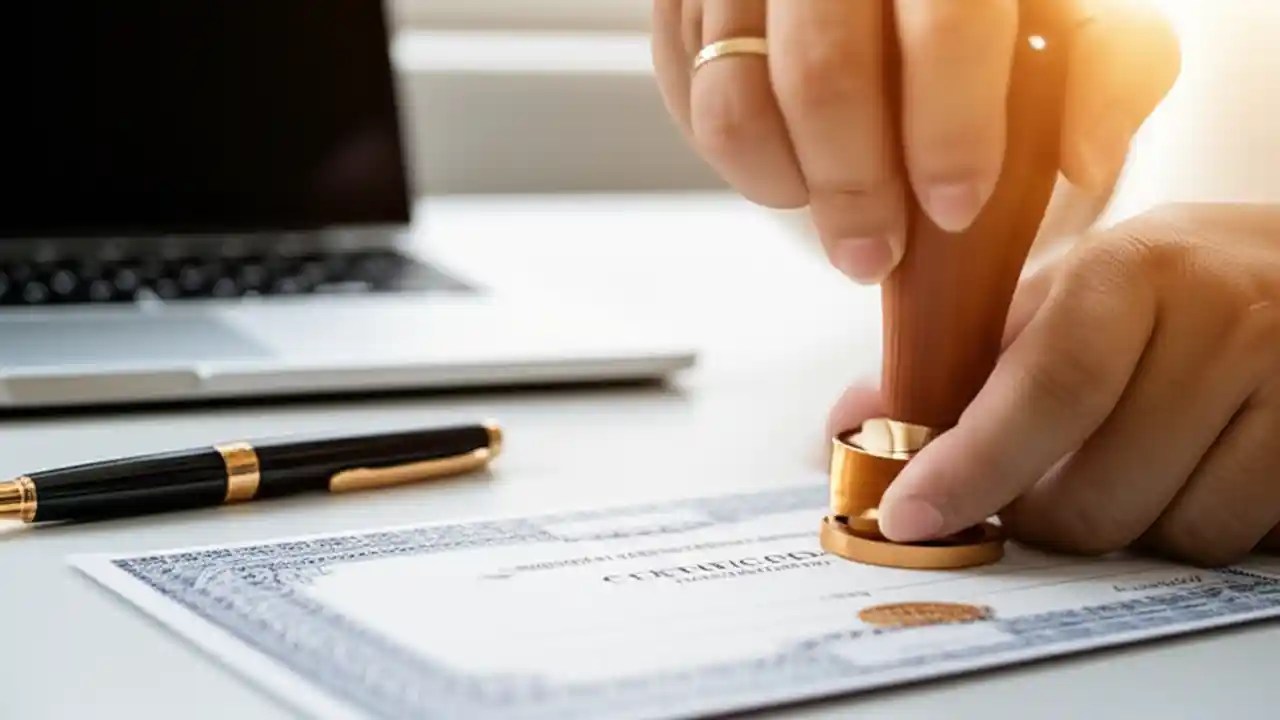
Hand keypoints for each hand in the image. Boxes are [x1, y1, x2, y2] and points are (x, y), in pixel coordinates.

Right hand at [650, 0, 1179, 283]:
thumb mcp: (1074, 10)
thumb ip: (1109, 69)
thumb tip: (1084, 156)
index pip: (945, 22)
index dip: (949, 130)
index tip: (955, 209)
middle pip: (821, 74)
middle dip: (854, 190)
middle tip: (875, 255)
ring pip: (733, 97)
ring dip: (785, 186)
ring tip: (829, 222)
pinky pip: (688, 96)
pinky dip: (735, 156)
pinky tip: (788, 169)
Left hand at [829, 204, 1279, 566]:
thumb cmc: (1179, 284)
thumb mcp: (1075, 291)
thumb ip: (968, 357)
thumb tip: (855, 420)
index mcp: (1134, 269)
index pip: (1044, 389)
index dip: (970, 467)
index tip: (911, 514)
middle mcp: (1226, 317)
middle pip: (1097, 493)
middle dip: (1044, 516)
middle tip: (1040, 488)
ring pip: (1172, 532)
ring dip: (1132, 524)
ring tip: (1142, 458)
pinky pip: (1241, 542)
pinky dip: (1200, 526)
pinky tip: (1201, 469)